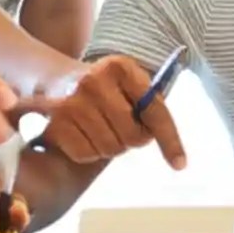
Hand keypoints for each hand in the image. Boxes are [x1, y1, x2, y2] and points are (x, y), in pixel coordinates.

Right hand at [40, 55, 185, 168]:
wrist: (53, 77)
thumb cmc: (100, 84)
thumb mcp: (126, 79)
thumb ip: (146, 103)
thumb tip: (163, 141)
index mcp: (121, 68)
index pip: (154, 109)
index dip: (170, 140)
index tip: (180, 164)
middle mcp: (95, 82)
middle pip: (132, 137)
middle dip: (131, 139)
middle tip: (121, 127)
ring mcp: (72, 102)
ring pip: (109, 148)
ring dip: (109, 145)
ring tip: (100, 127)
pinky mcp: (56, 122)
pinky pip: (86, 154)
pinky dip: (88, 151)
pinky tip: (83, 133)